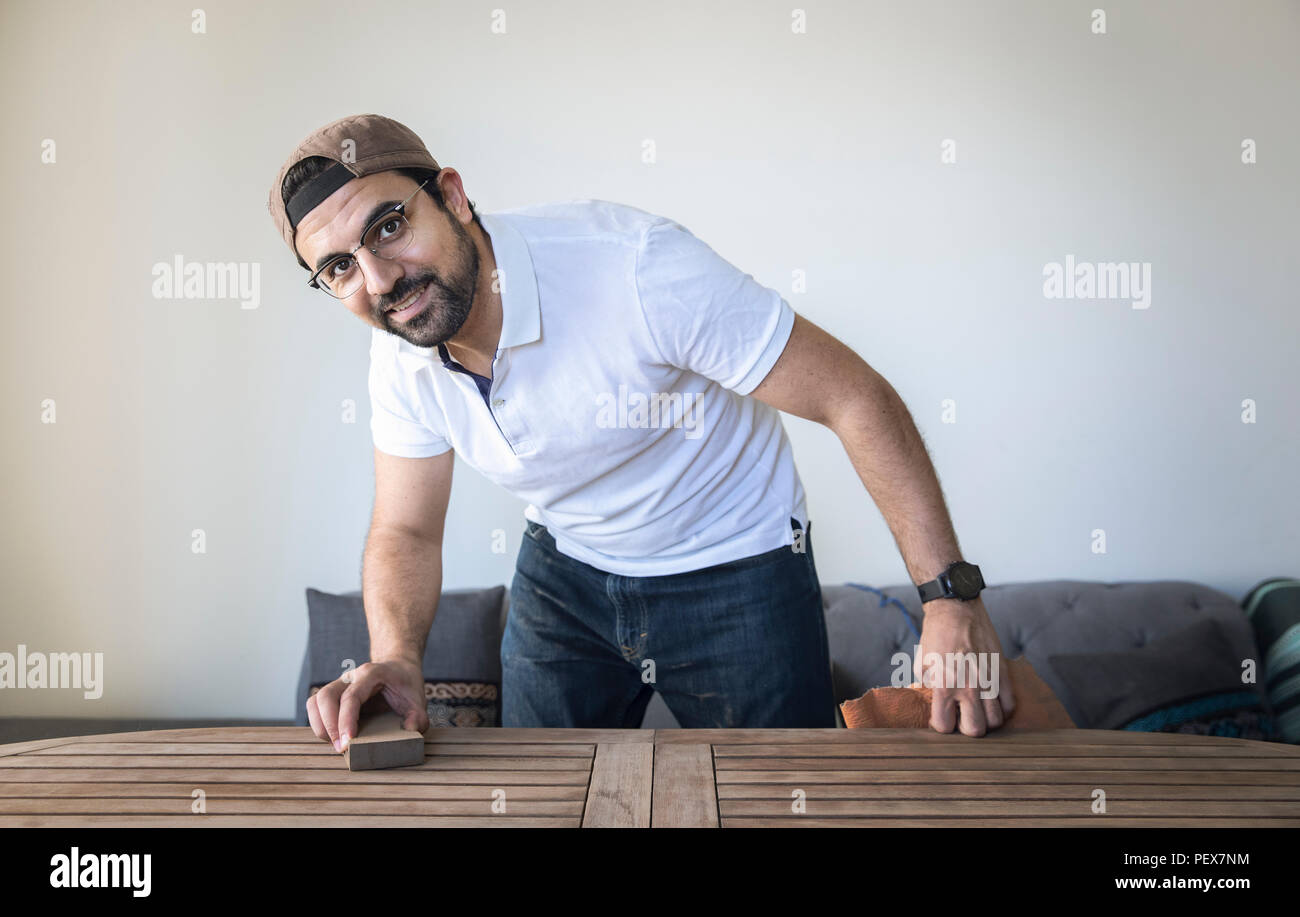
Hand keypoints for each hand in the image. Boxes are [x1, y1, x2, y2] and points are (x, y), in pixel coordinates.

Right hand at [305, 656, 429, 752]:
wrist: (399, 668)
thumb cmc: (406, 685)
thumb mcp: (418, 699)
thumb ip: (418, 716)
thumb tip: (409, 730)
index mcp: (371, 674)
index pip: (351, 697)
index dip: (346, 720)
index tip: (348, 742)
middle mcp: (351, 677)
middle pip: (326, 696)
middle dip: (329, 725)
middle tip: (341, 748)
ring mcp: (339, 684)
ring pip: (316, 700)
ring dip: (320, 725)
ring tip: (335, 745)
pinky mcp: (334, 694)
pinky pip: (316, 706)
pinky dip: (319, 723)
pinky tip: (332, 737)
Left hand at [914, 596, 1016, 735]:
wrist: (957, 609)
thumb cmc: (935, 635)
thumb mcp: (921, 663)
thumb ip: (928, 687)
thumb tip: (934, 702)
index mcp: (944, 685)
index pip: (945, 726)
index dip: (941, 724)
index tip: (941, 716)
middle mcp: (969, 686)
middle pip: (976, 731)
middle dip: (966, 727)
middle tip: (961, 715)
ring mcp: (989, 680)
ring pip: (997, 722)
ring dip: (985, 719)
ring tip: (977, 708)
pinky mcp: (1003, 672)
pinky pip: (1010, 705)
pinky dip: (1002, 709)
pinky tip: (991, 701)